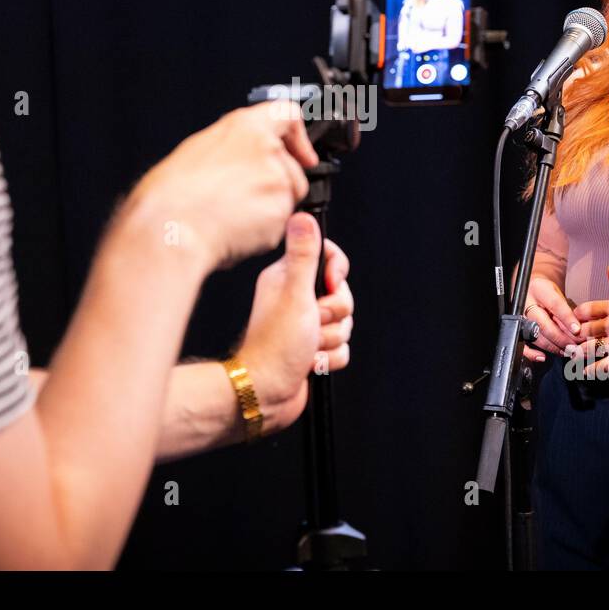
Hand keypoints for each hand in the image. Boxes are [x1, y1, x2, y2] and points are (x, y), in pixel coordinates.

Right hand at [121, 101, 318, 271]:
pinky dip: (264, 231)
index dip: (298, 136)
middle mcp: (267, 150)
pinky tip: (236, 230)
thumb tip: (239, 158)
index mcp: (245, 127)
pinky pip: (281, 224)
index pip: (288, 115)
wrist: (170, 228)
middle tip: (246, 199)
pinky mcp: (280, 212)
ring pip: (289, 198)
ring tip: (234, 216)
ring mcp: (277, 181)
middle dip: (278, 186)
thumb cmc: (171, 194)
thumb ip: (232, 147)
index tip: (301, 153)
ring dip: (271, 208)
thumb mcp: (198, 150)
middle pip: (292, 168)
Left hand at [238, 213, 354, 429]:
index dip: (337, 272)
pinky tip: (310, 362)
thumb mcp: (294, 294)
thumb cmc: (274, 346)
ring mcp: (305, 325)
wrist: (264, 393)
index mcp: (288, 278)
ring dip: (331, 339)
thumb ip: (304, 255)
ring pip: (343, 324)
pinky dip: (330, 358)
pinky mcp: (314, 349)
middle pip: (342, 294)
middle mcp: (297, 298)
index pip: (328, 257)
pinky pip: (342, 348)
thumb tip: (303, 215)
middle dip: (335, 313)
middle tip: (314, 322)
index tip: (330, 285)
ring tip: (308, 347)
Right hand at [520, 275, 582, 363]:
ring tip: (566, 351)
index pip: (555, 305)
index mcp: (539, 289)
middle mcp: (527, 302)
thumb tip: (578, 331)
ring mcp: (519, 316)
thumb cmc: (546, 292)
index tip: (577, 330)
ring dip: (553, 347)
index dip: (567, 318)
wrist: (531, 289)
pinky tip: (542, 356)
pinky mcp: (516, 328)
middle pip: (543, 324)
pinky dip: (531, 353)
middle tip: (574, 346)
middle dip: (561, 339)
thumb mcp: (559, 295)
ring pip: (535, 336)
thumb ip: (566, 311)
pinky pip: (521, 344)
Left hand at [566, 262, 608, 376]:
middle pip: (583, 330)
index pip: (585, 310)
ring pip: (587, 349)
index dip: (575, 316)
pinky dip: (590, 371)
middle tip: (570, 340)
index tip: (574, 321)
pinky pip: (600, 367)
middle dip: (575, 336)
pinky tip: (585, 372)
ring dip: (577, 353)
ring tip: (573, 355)